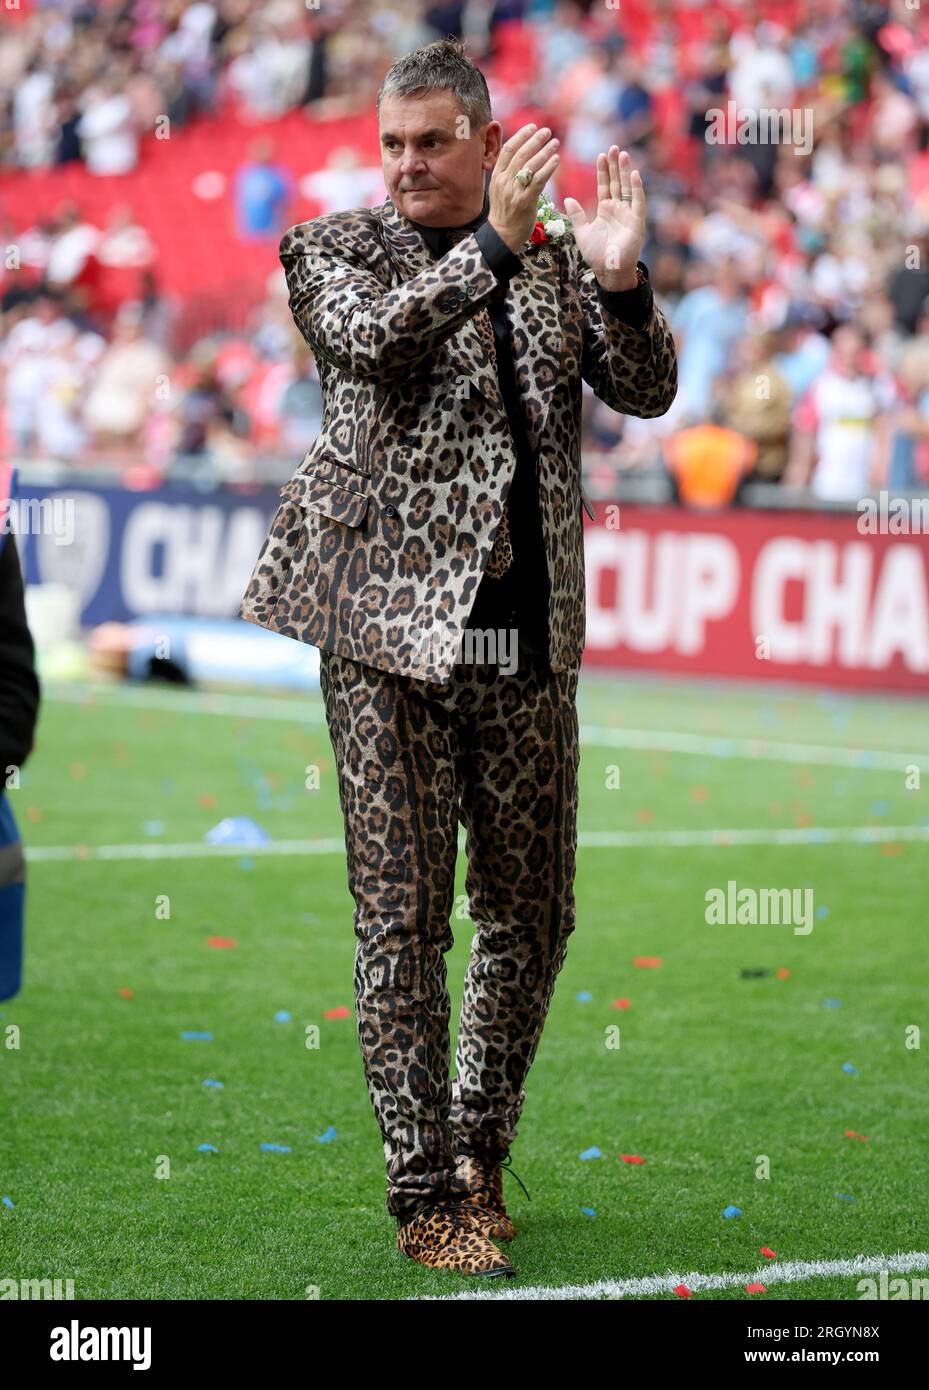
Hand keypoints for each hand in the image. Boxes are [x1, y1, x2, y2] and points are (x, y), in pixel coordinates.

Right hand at [488, 123, 560, 253]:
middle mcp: (504, 181)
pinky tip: (556, 160)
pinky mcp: (525, 202)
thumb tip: (519, 155)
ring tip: (555, 143)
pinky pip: (538, 180)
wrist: (502, 235)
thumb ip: (508, 172)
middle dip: (535, 140)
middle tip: (548, 131)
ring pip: (530, 165)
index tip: (533, 127)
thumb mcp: (500, 189)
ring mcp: (514, 191)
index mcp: (497, 176)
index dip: (521, 136)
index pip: (509, 149)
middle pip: (521, 154)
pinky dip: (548, 168)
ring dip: (544, 151)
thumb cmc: (505, 212)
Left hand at [564, 148, 645, 288]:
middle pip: (616, 182)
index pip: (604, 185)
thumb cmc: (596, 255)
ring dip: (625, 171)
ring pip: (627, 187)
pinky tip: (634, 174)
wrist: (609, 271)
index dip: (603, 171)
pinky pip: (638, 201)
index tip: (600, 155)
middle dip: (614, 165)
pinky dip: (637, 188)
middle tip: (613, 147)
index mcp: (605, 210)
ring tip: (622, 154)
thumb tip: (568, 199)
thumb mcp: (582, 233)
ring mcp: (628, 213)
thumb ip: (577, 216)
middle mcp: (618, 209)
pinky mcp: (637, 221)